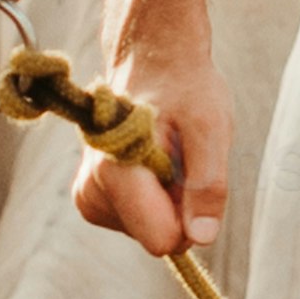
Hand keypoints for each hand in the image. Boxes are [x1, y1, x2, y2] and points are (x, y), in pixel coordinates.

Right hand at [75, 16, 233, 256]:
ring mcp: (88, 197)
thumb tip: (201, 237)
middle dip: (180, 203)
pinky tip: (152, 158)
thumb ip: (207, 184)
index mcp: (115, 174)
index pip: (161, 240)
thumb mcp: (211, 128)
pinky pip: (140, 220)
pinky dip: (156, 194)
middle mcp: (91, 191)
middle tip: (181, 154)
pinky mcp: (91, 199)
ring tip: (166, 149)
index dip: (190, 217)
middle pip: (158, 236)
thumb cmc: (185, 87)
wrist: (151, 58)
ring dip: (169, 196)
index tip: (193, 174)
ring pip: (151, 229)